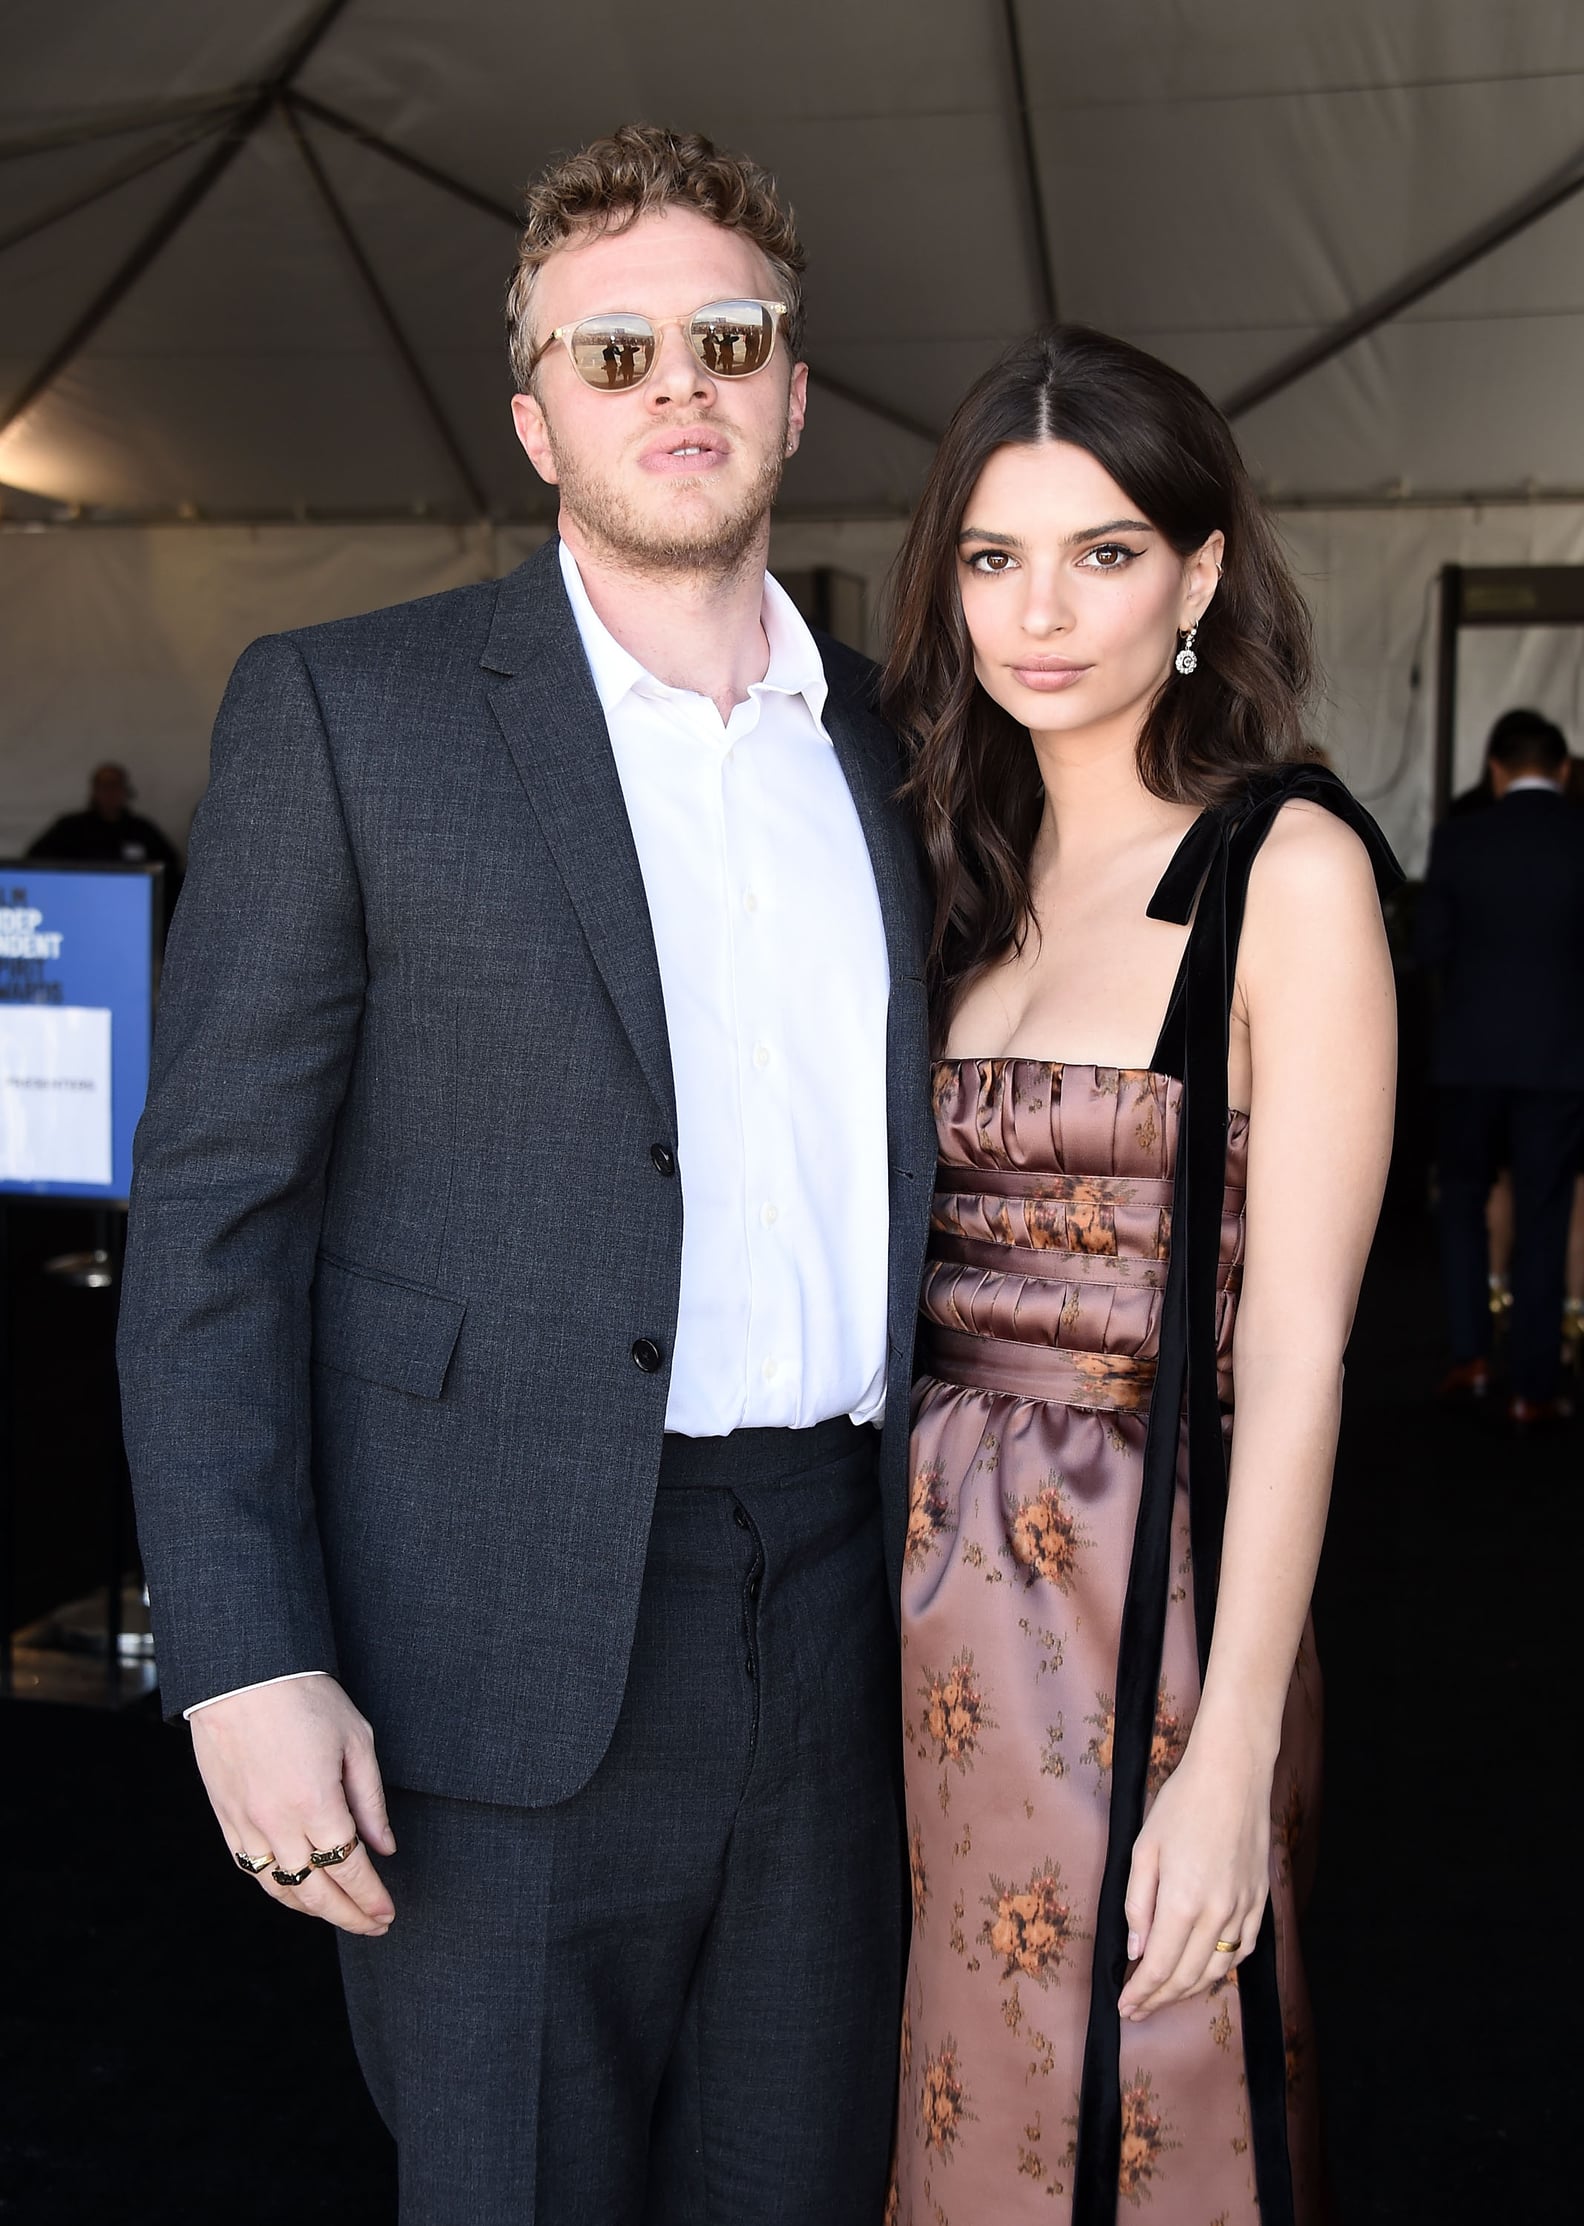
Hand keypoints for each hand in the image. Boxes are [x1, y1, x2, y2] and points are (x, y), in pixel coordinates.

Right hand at [190, 1676, 396, 1936]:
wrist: (242, 1674)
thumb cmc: (304, 1697)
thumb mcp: (356, 1741)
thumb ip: (370, 1801)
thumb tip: (385, 1847)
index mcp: (317, 1805)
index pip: (350, 1870)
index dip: (371, 1898)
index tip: (387, 1913)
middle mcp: (278, 1825)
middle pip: (316, 1892)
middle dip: (349, 1915)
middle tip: (373, 1925)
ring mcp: (247, 1826)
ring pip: (280, 1890)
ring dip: (312, 1909)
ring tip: (339, 1914)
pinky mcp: (225, 1819)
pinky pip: (251, 1870)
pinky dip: (276, 1890)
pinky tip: (295, 1891)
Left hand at [1115, 1718, 1271, 2022]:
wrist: (1232, 1775)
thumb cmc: (1182, 1804)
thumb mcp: (1144, 1849)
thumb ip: (1137, 1904)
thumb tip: (1135, 1950)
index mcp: (1184, 1902)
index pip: (1159, 1967)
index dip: (1141, 1993)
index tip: (1125, 2007)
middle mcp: (1218, 1914)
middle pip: (1187, 1976)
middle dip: (1160, 1999)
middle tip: (1138, 2009)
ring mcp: (1243, 1910)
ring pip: (1217, 1970)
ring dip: (1189, 1990)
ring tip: (1166, 1997)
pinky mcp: (1260, 1901)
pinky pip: (1243, 1951)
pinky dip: (1224, 1971)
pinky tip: (1207, 1973)